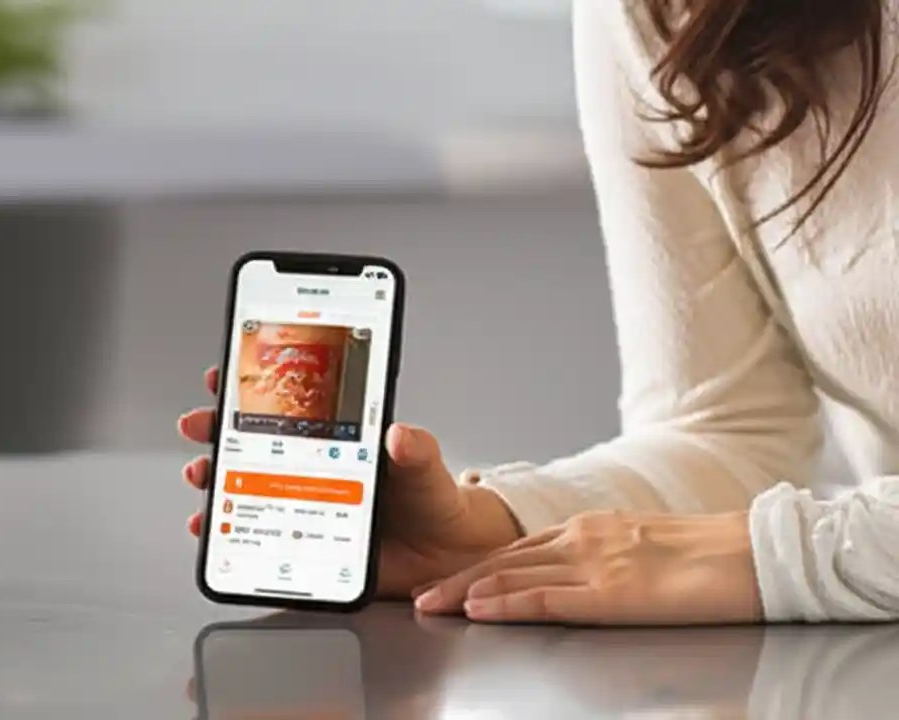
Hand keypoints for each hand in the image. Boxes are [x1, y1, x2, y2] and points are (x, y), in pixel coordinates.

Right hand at [177, 367, 522, 598]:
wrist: (446, 554)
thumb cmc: (430, 498)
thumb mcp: (426, 467)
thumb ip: (417, 451)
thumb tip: (400, 435)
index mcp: (337, 438)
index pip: (286, 404)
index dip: (251, 385)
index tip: (224, 374)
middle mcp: (312, 468)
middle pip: (251, 443)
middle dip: (216, 429)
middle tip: (199, 424)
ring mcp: (304, 504)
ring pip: (245, 487)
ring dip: (215, 479)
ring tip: (203, 475)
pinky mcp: (305, 543)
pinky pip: (260, 536)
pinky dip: (231, 534)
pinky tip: (214, 529)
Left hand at [414, 511, 761, 624]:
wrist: (758, 553)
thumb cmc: (710, 557)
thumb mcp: (642, 547)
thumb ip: (603, 557)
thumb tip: (575, 576)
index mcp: (592, 527)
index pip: (519, 548)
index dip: (477, 566)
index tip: (446, 579)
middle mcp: (584, 538)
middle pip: (504, 560)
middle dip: (457, 579)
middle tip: (420, 594)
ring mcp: (596, 563)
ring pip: (513, 576)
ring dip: (466, 592)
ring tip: (430, 604)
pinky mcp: (613, 592)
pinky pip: (547, 598)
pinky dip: (505, 603)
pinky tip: (479, 610)